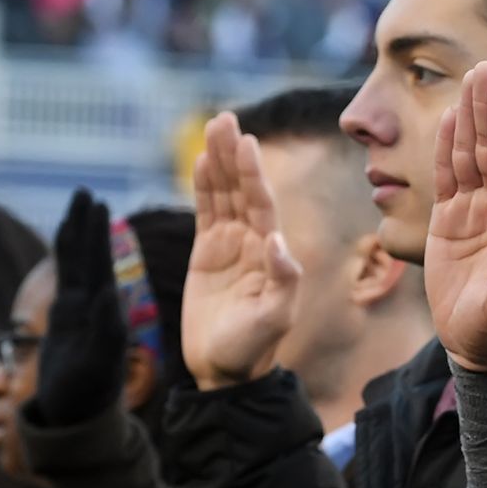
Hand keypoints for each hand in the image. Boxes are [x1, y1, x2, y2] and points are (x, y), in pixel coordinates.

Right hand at [35, 189, 127, 425]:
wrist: (77, 420)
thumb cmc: (90, 399)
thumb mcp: (100, 364)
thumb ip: (104, 332)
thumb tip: (109, 294)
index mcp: (106, 314)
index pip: (100, 266)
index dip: (97, 236)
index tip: (99, 204)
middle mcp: (94, 308)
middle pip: (88, 258)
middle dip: (87, 226)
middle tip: (86, 191)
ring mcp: (79, 313)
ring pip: (76, 265)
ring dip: (77, 235)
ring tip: (78, 203)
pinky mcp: (65, 321)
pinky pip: (66, 281)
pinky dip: (65, 258)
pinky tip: (67, 238)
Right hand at [182, 111, 302, 389]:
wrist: (224, 369)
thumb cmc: (253, 347)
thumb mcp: (275, 317)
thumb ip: (283, 280)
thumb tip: (277, 241)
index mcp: (272, 252)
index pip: (262, 204)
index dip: (254, 173)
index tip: (247, 142)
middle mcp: (254, 242)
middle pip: (243, 189)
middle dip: (235, 155)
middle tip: (225, 119)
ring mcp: (230, 245)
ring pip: (224, 194)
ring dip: (219, 162)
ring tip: (214, 127)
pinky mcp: (206, 253)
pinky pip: (206, 212)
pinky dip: (204, 186)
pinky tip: (203, 161)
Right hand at [425, 62, 486, 372]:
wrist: (484, 347)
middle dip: (486, 109)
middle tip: (482, 66)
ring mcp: (477, 212)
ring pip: (470, 157)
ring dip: (468, 119)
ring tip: (467, 79)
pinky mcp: (452, 221)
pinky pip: (449, 177)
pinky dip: (447, 148)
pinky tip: (449, 118)